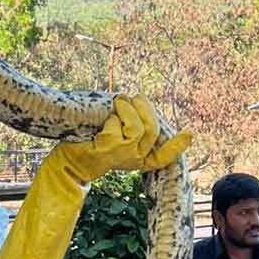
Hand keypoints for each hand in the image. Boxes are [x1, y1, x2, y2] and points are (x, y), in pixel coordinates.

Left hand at [54, 96, 191, 183]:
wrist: (69, 160)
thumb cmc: (93, 141)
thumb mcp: (117, 134)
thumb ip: (132, 125)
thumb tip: (139, 102)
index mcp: (140, 157)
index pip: (164, 156)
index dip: (178, 146)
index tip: (189, 133)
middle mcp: (135, 159)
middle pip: (152, 129)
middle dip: (144, 107)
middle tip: (132, 97)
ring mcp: (123, 156)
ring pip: (137, 128)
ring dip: (127, 108)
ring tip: (118, 101)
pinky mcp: (108, 149)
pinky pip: (117, 127)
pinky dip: (111, 118)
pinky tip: (102, 121)